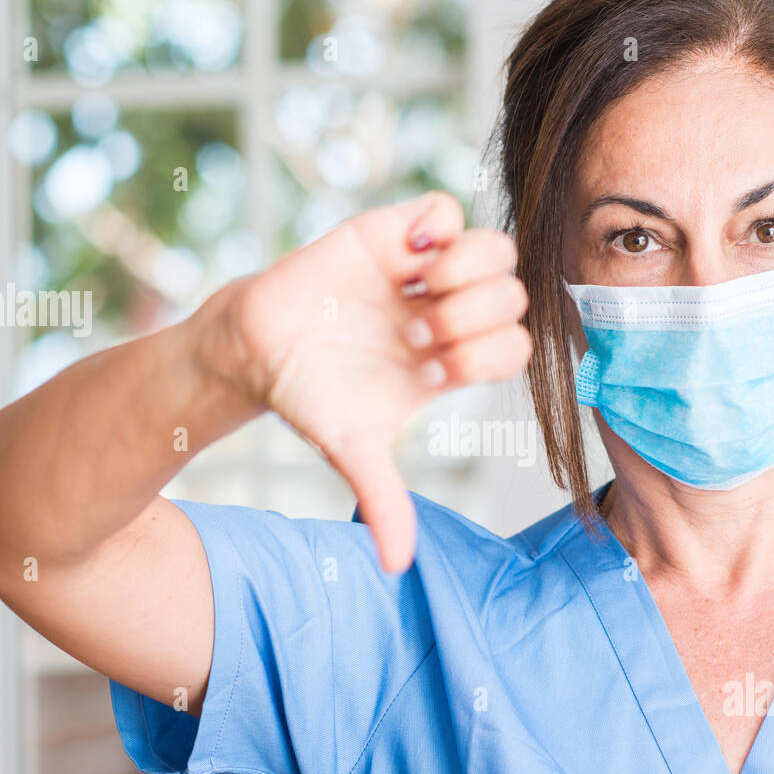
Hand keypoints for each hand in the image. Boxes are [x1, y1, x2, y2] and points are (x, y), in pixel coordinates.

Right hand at [225, 191, 530, 572]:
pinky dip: (437, 226)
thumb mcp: (351, 450)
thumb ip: (382, 500)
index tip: (433, 370)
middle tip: (420, 331)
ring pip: (496, 247)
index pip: (516, 347)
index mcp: (454, 361)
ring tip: (415, 290)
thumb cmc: (310, 398)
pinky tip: (403, 255)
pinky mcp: (394, 231)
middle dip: (475, 315)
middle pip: (518, 296)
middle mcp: (450, 313)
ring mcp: (426, 270)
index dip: (488, 355)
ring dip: (464, 271)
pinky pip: (448, 207)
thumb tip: (397, 566)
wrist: (256, 349)